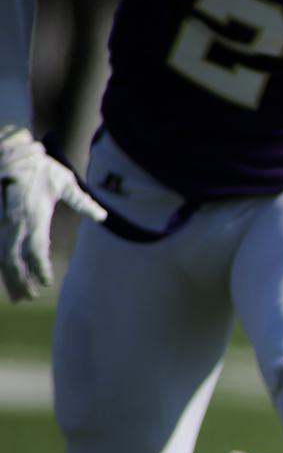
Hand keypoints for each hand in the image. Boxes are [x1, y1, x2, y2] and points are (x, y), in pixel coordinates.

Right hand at [0, 129, 105, 302]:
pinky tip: (10, 276)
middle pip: (14, 258)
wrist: (14, 154)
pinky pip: (0, 247)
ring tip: (19, 294)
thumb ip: (83, 203)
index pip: (35, 248)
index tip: (47, 281)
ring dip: (10, 276)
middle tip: (31, 297)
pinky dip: (4, 263)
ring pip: (3, 255)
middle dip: (21, 280)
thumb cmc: (43, 169)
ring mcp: (3, 222)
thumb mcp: (67, 183)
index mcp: (34, 214)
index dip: (39, 267)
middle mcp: (15, 221)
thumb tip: (103, 217)